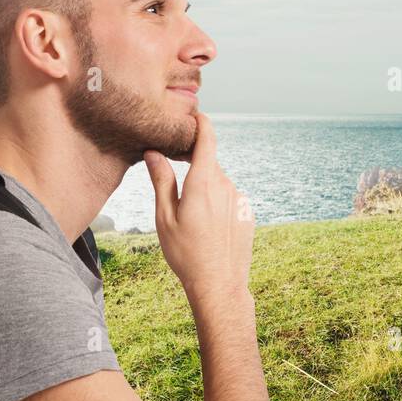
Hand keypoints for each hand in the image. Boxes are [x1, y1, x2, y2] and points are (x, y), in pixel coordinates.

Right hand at [144, 112, 254, 303]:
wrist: (219, 286)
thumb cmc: (185, 254)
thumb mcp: (165, 217)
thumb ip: (161, 180)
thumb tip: (154, 152)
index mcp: (203, 183)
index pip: (207, 139)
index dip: (201, 122)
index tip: (194, 115)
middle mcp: (226, 185)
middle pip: (209, 163)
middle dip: (194, 166)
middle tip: (175, 184)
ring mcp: (239, 199)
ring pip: (219, 182)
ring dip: (205, 189)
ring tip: (192, 219)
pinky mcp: (247, 212)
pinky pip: (229, 198)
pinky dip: (217, 204)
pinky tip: (208, 229)